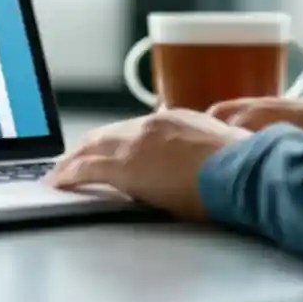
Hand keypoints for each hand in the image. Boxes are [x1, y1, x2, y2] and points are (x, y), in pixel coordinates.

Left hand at [43, 110, 250, 220]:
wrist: (244, 169)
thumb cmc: (243, 165)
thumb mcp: (222, 146)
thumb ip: (204, 146)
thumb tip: (203, 157)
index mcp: (172, 119)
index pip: (132, 129)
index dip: (115, 140)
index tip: (106, 148)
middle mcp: (149, 125)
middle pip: (105, 135)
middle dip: (86, 148)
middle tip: (70, 160)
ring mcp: (135, 143)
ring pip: (90, 148)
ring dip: (72, 161)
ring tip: (58, 173)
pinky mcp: (125, 167)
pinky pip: (85, 169)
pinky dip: (69, 174)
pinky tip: (58, 182)